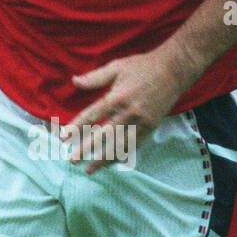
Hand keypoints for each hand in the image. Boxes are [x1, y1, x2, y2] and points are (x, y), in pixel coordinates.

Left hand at [60, 49, 184, 172]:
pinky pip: (134, 146)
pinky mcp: (150, 127)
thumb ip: (95, 77)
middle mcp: (128, 112)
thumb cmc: (142, 66)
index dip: (76, 127)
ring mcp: (141, 122)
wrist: (173, 71)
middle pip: (103, 136)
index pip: (92, 116)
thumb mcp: (117, 66)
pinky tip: (110, 163)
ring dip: (103, 159)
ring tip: (89, 170)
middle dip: (86, 149)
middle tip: (72, 160)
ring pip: (119, 145)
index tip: (64, 138)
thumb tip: (74, 81)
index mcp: (117, 97)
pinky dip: (121, 155)